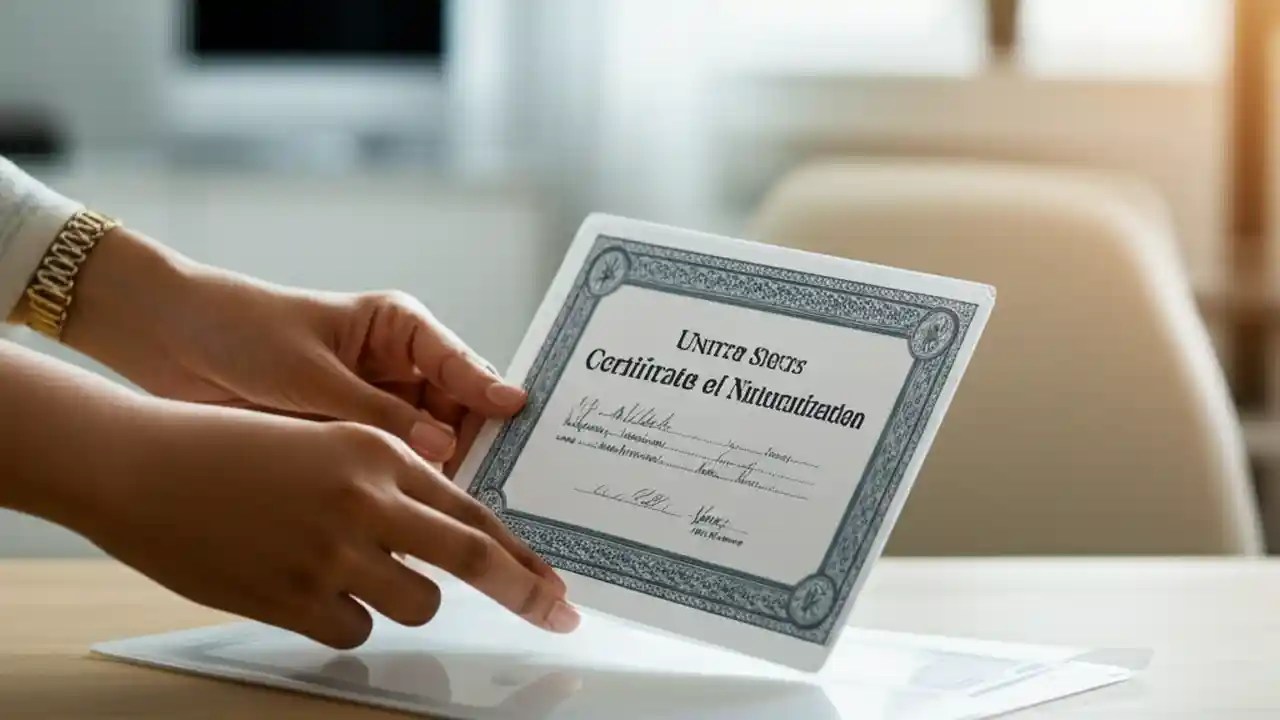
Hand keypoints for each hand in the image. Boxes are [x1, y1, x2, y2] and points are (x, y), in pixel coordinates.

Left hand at [64, 228, 521, 466]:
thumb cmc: (243, 333)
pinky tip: (424, 517)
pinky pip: (396, 468)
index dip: (489, 390)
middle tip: (505, 483)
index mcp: (399, 329)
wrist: (170, 344)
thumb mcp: (313, 373)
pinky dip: (410, 490)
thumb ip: (377, 413)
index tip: (516, 413)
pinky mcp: (352, 442)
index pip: (459, 362)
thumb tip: (442, 448)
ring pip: (435, 446)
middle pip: (459, 411)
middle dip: (479, 445)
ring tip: (473, 509)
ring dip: (448, 473)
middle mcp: (399, 369)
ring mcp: (378, 408)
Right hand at [75, 401, 578, 648]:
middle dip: (526, 592)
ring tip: (350, 573)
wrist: (140, 464)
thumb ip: (385, 487)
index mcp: (378, 449)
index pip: (473, 511)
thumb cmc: (229, 449)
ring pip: (417, 603)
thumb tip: (437, 539)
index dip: (520, 553)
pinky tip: (302, 588)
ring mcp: (333, 550)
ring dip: (401, 598)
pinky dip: (342, 619)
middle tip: (560, 617)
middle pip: (472, 556)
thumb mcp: (324, 444)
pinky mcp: (294, 596)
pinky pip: (356, 630)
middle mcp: (368, 497)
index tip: (554, 584)